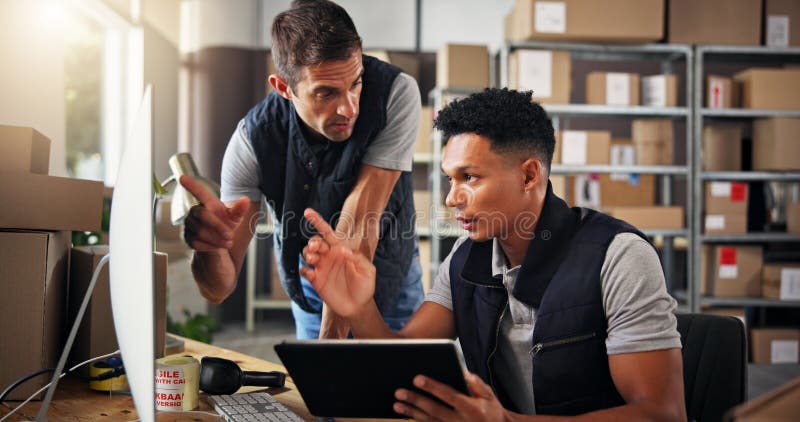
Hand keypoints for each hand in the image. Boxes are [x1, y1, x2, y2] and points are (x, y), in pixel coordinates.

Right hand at [179, 175, 249, 251]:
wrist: (219, 243)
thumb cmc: (226, 225)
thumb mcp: (235, 217)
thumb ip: (239, 209)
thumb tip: (245, 200)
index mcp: (208, 203)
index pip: (199, 192)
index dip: (191, 185)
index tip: (182, 178)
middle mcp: (196, 212)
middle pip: (203, 214)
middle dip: (218, 226)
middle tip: (231, 235)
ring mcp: (190, 224)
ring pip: (199, 231)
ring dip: (216, 239)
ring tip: (228, 243)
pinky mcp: (187, 237)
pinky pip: (196, 242)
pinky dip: (209, 246)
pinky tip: (216, 247)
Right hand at [300, 208, 375, 317]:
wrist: (358, 306)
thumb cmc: (365, 286)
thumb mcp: (367, 270)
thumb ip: (357, 258)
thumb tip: (343, 250)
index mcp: (340, 249)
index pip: (327, 232)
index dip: (317, 221)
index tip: (308, 212)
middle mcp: (329, 256)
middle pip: (315, 242)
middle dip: (313, 242)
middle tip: (316, 247)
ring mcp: (321, 267)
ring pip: (307, 253)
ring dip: (307, 253)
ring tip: (313, 258)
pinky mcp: (316, 280)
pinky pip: (304, 271)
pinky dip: (305, 269)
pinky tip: (311, 273)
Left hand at [393, 371, 509, 421]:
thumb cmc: (492, 411)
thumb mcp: (489, 395)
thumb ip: (475, 383)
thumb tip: (461, 371)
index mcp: (470, 408)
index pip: (448, 395)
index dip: (432, 386)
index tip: (417, 378)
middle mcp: (460, 421)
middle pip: (433, 409)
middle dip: (415, 400)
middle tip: (399, 392)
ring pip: (429, 421)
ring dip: (411, 413)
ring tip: (397, 405)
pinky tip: (407, 416)